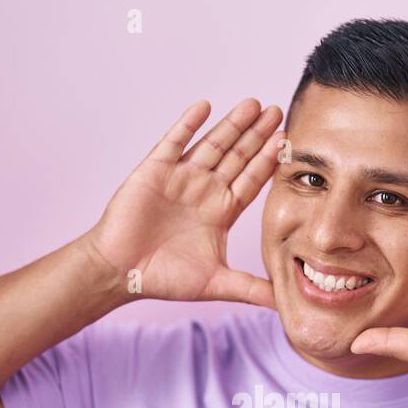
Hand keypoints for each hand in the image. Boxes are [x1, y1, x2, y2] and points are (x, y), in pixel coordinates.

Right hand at [83, 98, 283, 307]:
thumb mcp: (215, 284)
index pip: (251, 180)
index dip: (268, 161)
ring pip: (212, 145)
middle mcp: (204, 191)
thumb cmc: (163, 278)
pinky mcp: (155, 170)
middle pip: (237, 156)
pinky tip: (205, 107)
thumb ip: (251, 289)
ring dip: (231, 124)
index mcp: (220, 212)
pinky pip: (175, 142)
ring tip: (252, 103)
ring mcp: (180, 178)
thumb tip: (284, 303)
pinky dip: (188, 124)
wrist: (119, 271)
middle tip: (277, 111)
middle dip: (257, 135)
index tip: (288, 141)